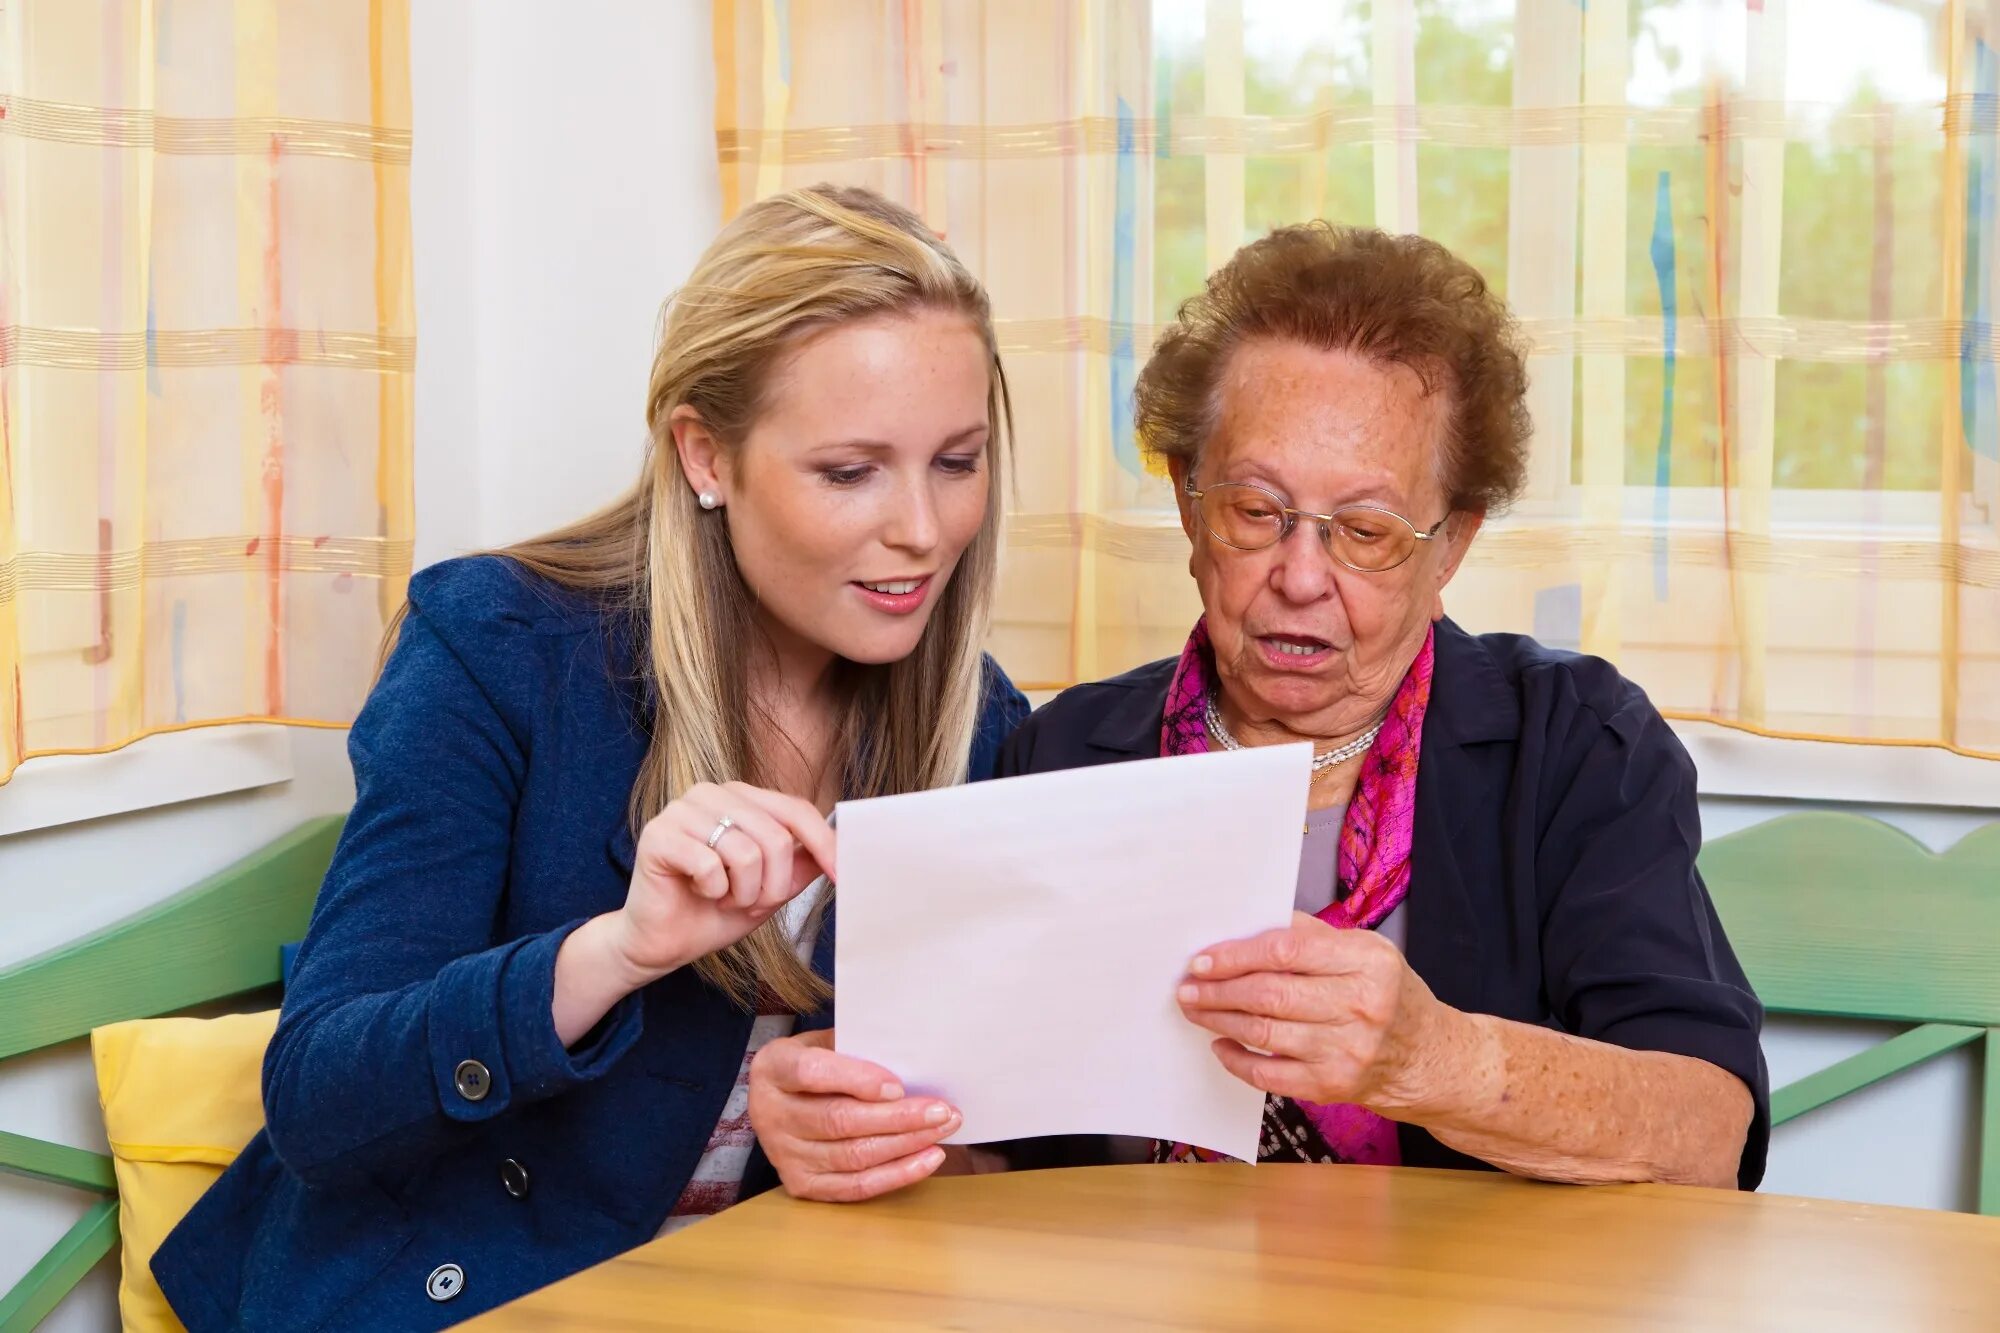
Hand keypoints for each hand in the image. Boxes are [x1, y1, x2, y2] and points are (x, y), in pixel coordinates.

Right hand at [609, 781, 835, 984]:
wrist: (662, 943)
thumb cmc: (713, 911)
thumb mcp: (771, 889)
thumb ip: (800, 865)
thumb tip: (841, 847)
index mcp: (740, 797)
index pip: (795, 809)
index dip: (823, 844)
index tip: (842, 876)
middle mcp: (711, 794)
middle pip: (775, 837)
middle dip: (773, 885)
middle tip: (750, 902)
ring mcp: (682, 810)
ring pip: (746, 853)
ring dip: (742, 892)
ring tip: (722, 897)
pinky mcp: (658, 834)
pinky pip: (710, 865)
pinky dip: (713, 890)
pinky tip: (697, 891)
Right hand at [748, 1030, 961, 1201]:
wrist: (778, 1101)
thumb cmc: (813, 1065)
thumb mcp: (823, 1043)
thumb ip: (855, 1049)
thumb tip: (910, 1061)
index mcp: (773, 1068)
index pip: (811, 1073)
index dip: (857, 1079)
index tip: (898, 1085)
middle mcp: (770, 1115)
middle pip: (839, 1120)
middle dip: (898, 1117)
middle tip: (942, 1110)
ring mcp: (783, 1155)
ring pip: (852, 1156)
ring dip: (905, 1144)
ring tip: (943, 1129)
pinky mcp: (800, 1185)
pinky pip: (855, 1186)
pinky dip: (896, 1174)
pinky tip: (927, 1158)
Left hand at [1176, 911, 1452, 1112]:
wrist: (1427, 1057)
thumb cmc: (1389, 996)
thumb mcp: (1368, 952)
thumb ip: (1313, 936)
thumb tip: (1248, 925)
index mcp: (1367, 962)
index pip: (1286, 950)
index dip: (1236, 954)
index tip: (1204, 958)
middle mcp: (1360, 1007)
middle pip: (1270, 993)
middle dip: (1218, 988)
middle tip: (1187, 985)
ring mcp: (1346, 1051)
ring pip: (1263, 1032)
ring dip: (1219, 1018)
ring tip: (1194, 1008)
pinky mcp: (1331, 1085)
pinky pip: (1269, 1074)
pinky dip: (1236, 1059)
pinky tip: (1221, 1044)